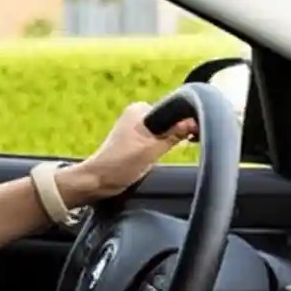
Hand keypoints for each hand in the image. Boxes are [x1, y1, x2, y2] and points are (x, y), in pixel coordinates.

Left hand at [56, 102, 198, 206]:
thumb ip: (173, 135)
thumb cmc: (119, 165)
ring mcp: (134, 126)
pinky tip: (153, 159)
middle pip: (169, 122)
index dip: (183, 125)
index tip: (188, 139)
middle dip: (174, 136)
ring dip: (166, 144)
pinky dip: (159, 149)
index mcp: (139, 108)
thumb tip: (194, 122)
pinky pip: (155, 140)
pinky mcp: (133, 139)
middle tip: (167, 152)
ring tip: (157, 157)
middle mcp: (136, 113)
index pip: (172, 111)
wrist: (96, 181)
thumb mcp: (151, 150)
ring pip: (163, 133)